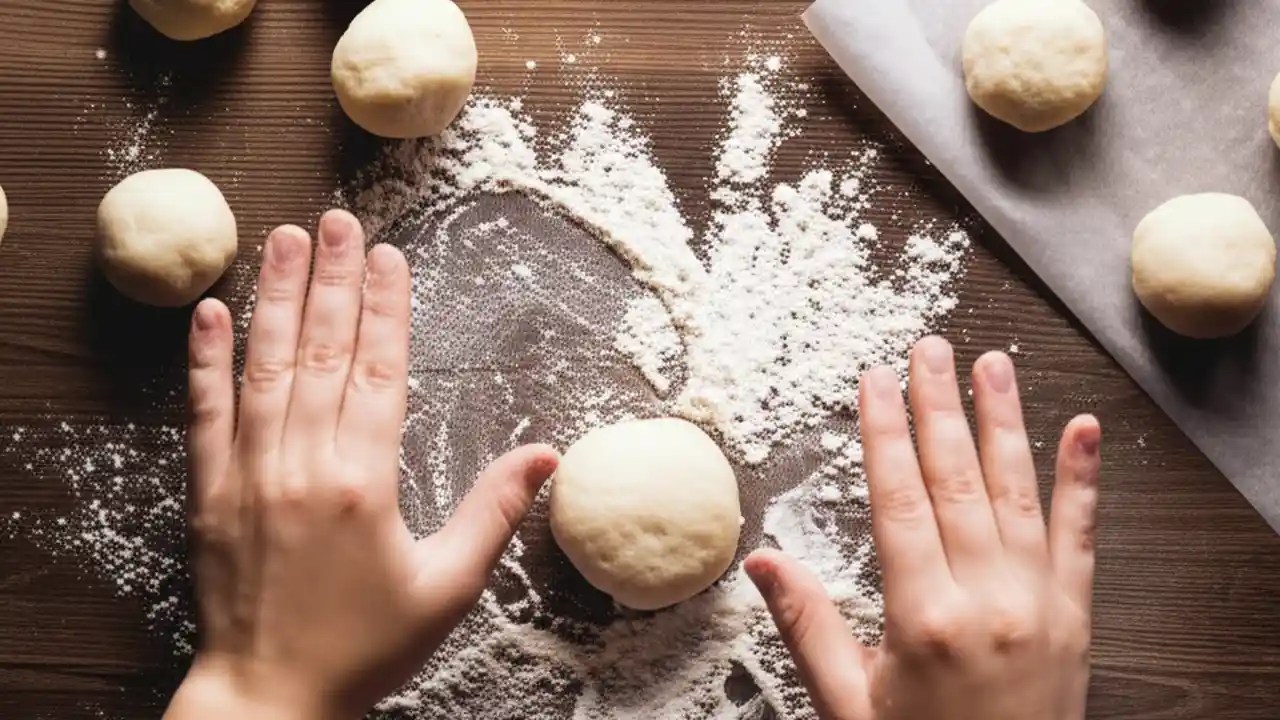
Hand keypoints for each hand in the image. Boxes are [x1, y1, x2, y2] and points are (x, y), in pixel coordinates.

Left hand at [164, 210, 558, 719]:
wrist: (271, 696)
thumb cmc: (365, 646)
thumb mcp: (448, 586)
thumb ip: (494, 512)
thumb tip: (547, 455)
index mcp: (365, 481)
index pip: (379, 371)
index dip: (386, 308)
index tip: (388, 255)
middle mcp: (304, 464)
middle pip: (322, 352)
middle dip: (333, 280)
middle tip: (338, 219)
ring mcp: (250, 474)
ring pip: (264, 368)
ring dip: (274, 298)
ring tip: (283, 239)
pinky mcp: (209, 493)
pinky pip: (205, 413)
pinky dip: (206, 361)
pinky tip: (210, 312)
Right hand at [747, 336, 1099, 719]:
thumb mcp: (848, 705)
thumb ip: (808, 626)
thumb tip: (764, 564)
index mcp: (926, 617)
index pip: (898, 499)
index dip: (884, 432)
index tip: (875, 381)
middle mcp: (989, 600)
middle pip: (956, 480)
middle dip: (938, 406)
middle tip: (928, 350)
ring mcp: (1040, 604)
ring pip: (1018, 491)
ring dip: (1004, 421)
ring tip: (994, 366)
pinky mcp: (1075, 617)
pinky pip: (1081, 535)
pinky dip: (1083, 479)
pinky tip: (1084, 430)